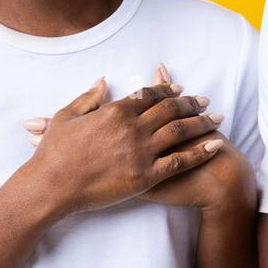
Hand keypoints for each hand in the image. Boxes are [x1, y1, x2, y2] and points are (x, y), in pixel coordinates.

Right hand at [22, 74, 225, 220]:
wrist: (50, 186)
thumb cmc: (53, 152)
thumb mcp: (66, 116)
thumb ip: (88, 97)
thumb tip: (103, 81)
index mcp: (116, 110)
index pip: (150, 95)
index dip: (167, 89)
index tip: (180, 88)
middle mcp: (133, 127)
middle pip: (170, 109)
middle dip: (191, 103)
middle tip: (205, 100)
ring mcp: (141, 152)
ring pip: (180, 132)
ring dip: (202, 123)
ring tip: (217, 119)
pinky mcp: (146, 176)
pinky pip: (180, 162)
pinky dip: (200, 152)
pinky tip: (215, 146)